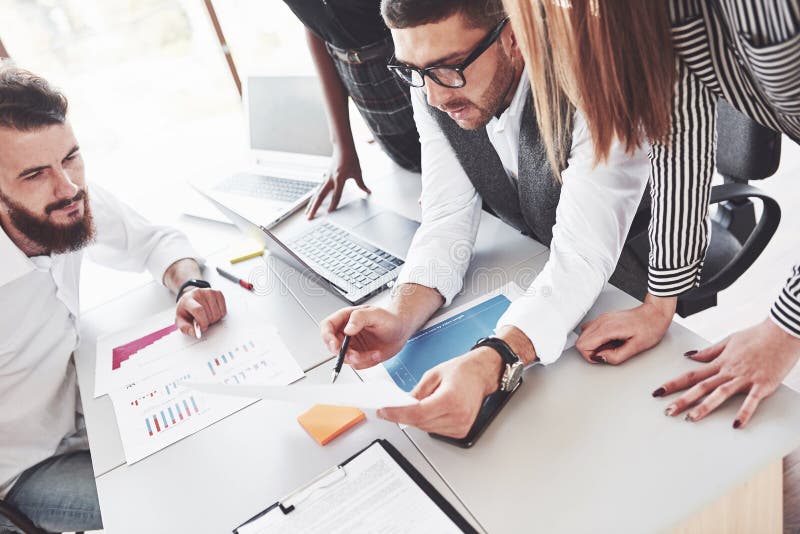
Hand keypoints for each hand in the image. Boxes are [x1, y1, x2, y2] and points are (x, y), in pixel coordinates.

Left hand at [175, 288, 226, 336]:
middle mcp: (198, 293)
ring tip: (207, 317)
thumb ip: (186, 328)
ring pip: (217, 313)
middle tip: (203, 321)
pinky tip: (213, 312)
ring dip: (214, 319)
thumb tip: (195, 333)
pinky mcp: (217, 292)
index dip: (203, 321)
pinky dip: (220, 315)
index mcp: (187, 300)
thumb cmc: (186, 310)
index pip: (198, 310)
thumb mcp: (181, 320)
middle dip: (208, 322)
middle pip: (210, 313)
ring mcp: (209, 291)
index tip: (203, 327)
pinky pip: (224, 310)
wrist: (190, 298)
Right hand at [305, 147, 369, 218]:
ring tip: (307, 213)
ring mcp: (326, 179)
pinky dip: (315, 198)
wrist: (343, 147)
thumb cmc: (350, 158)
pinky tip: (312, 203)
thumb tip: (368, 192)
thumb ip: (361, 184)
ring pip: (317, 194)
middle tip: (309, 216)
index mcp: (339, 178)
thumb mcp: (358, 172)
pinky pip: (319, 190)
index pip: (336, 195)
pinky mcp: (326, 178)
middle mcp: (330, 179)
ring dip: (312, 204)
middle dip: (314, 207)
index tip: (329, 212)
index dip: (333, 204)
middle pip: (320, 196)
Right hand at [320, 305, 409, 368]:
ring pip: (345, 358)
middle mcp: (346, 332)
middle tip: (356, 355)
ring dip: (359, 359)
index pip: (327, 326)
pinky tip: (376, 354)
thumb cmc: (389, 319)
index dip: (327, 337)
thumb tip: (347, 329)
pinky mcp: (359, 355)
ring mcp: (352, 345)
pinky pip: (356, 364)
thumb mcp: (376, 314)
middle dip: (344, 353)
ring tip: (374, 353)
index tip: (335, 345)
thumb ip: (360, 318)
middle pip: (333, 346)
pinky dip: (366, 362)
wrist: (401, 330)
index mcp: (346, 318)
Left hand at [377, 347, 501, 437]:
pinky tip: (425, 412)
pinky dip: (426, 422)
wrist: (482, 374)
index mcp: (451, 399)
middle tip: (389, 408)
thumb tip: (401, 404)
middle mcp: (458, 415)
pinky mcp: (461, 431)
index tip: (384, 411)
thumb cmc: (463, 371)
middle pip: (420, 422)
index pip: (418, 413)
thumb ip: (416, 392)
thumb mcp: (434, 375)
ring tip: (407, 408)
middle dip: (402, 416)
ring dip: (414, 420)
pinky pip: (435, 430)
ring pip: (426, 428)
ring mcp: (461, 425)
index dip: (397, 413)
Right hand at [577, 294, 675, 364]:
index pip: (583, 345)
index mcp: (608, 328)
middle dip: (591, 351)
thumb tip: (601, 358)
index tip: (603, 357)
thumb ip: (616, 356)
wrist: (655, 313)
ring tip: (610, 346)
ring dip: (593, 345)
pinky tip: (608, 340)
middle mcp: (602, 321)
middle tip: (607, 352)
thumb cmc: (650, 328)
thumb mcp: (636, 348)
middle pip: (580, 340)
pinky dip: (595, 338)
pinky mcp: (604, 318)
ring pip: (583, 335)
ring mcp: (602, 318)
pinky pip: (590, 330)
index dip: (591, 356)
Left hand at [653, 318, 799, 427]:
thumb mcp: (729, 340)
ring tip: (690, 418)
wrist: (782, 332)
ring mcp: (745, 378)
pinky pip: (752, 401)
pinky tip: (736, 424)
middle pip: (701, 387)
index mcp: (720, 362)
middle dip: (683, 400)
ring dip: (705, 407)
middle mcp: (729, 371)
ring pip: (720, 394)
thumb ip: (709, 351)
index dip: (673, 384)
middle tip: (667, 411)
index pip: (691, 375)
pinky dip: (744, 412)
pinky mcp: (763, 384)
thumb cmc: (756, 335)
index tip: (658, 392)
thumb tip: (690, 356)